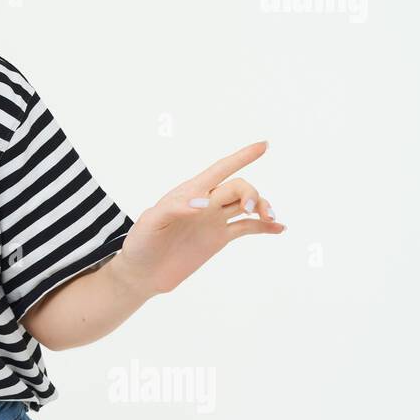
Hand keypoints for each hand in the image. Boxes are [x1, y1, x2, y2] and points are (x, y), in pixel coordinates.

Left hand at [110, 140, 284, 298]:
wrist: (141, 273)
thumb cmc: (140, 243)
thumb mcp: (151, 222)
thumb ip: (174, 208)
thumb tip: (202, 203)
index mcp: (189, 192)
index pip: (219, 170)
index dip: (241, 157)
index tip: (263, 146)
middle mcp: (205, 202)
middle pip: (238, 187)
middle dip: (250, 193)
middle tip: (251, 208)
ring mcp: (213, 220)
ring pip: (245, 204)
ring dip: (262, 206)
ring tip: (269, 217)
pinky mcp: (217, 239)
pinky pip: (246, 228)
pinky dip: (263, 227)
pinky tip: (279, 228)